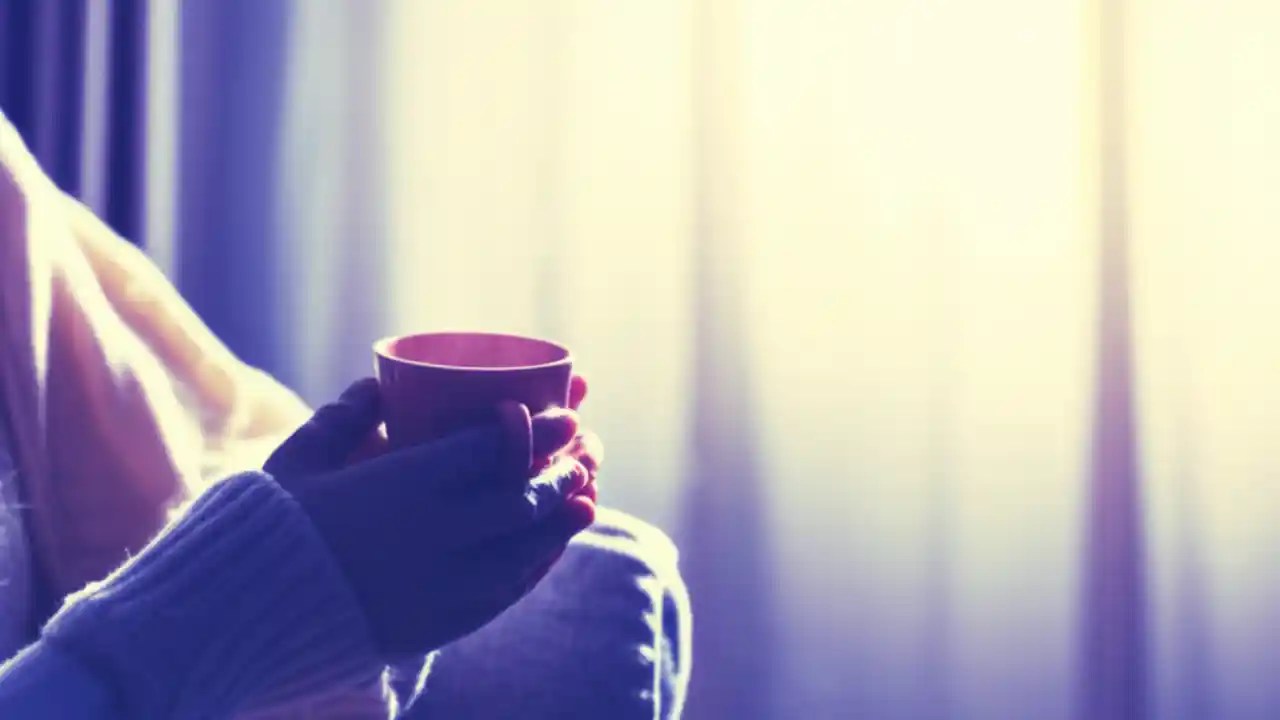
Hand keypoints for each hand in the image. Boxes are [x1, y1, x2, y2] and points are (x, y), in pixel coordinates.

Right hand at [264, 379, 595, 656]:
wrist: (234, 617)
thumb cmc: (264, 528)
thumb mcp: (296, 462)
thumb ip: (342, 420)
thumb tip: (377, 384)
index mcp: (397, 486)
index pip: (490, 450)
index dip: (537, 430)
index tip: (566, 415)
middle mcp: (428, 536)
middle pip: (518, 498)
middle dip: (560, 471)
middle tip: (584, 453)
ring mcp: (435, 586)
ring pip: (521, 550)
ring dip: (560, 522)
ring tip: (584, 499)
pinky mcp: (433, 626)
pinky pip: (501, 595)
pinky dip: (532, 569)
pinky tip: (545, 552)